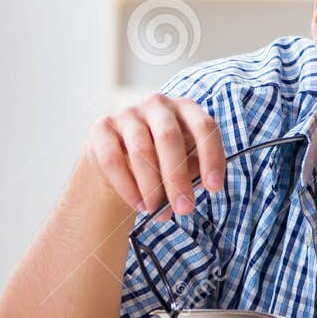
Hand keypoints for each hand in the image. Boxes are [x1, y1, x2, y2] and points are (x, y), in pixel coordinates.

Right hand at [85, 93, 225, 217]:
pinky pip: (114, 160)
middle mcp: (156, 104)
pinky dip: (128, 188)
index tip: (214, 188)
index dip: (211, 157)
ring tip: (159, 213)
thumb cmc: (162, 159)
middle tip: (184, 209)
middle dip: (178, 178)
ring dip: (152, 188)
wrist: (120, 157)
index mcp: (184, 107)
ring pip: (141, 152)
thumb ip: (195, 168)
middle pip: (169, 138)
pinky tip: (139, 205)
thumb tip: (202, 185)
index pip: (204, 126)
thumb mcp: (185, 159)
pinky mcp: (102, 127)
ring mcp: (127, 113)